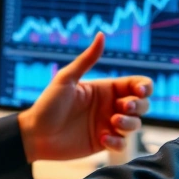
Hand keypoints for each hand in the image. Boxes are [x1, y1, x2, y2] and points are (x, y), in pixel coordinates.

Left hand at [17, 33, 152, 162]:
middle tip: (123, 107)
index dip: (144, 87)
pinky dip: (117, 142)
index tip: (138, 91)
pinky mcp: (102, 143)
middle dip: (139, 105)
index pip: (136, 84)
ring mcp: (108, 125)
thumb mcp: (67, 79)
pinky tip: (103, 139)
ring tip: (112, 122)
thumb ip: (87, 59)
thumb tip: (101, 34)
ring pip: (135, 125)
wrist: (35, 134)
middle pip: (142, 105)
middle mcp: (110, 106)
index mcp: (105, 88)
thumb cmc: (48, 103)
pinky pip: (122, 145)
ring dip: (129, 124)